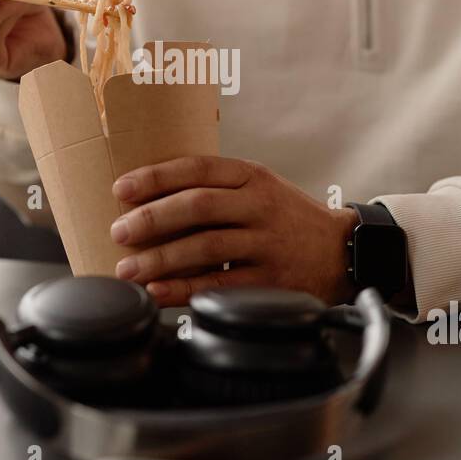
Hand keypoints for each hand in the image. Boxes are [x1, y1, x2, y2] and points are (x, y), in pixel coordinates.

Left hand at [108, 156, 357, 305]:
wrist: (342, 250)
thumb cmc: (287, 218)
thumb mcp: (259, 188)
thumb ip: (216, 188)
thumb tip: (149, 200)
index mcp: (251, 176)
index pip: (197, 168)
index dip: (155, 177)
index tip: (121, 188)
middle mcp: (259, 205)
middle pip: (197, 206)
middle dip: (151, 218)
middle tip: (119, 231)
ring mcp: (266, 243)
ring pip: (205, 246)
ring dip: (160, 258)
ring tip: (128, 268)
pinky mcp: (270, 280)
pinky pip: (220, 284)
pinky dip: (184, 288)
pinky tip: (159, 291)